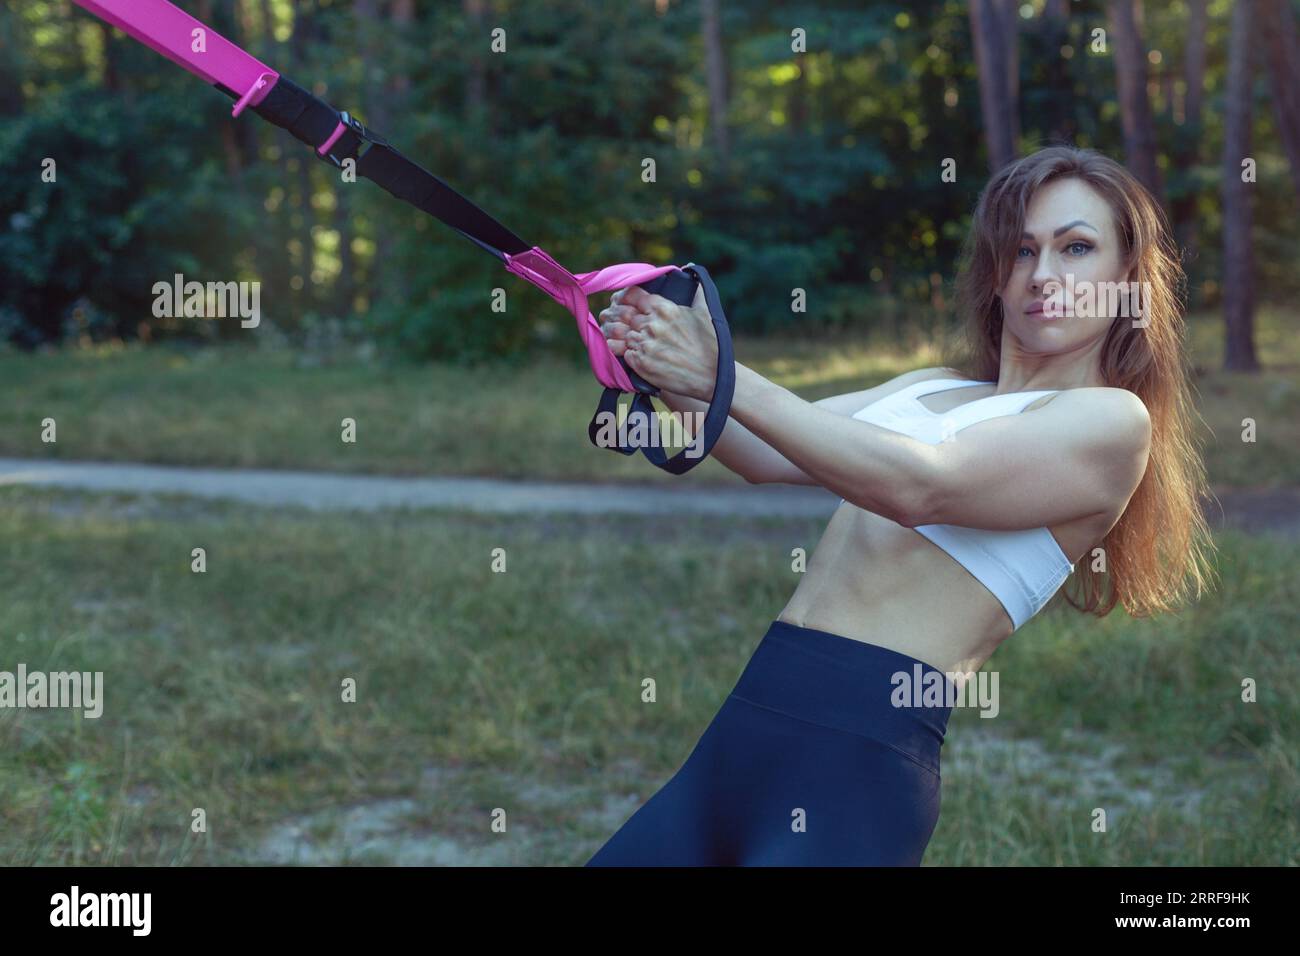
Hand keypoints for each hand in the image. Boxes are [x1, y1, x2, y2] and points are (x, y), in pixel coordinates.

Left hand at [596, 281, 718, 400]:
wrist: (713, 376)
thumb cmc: (711, 344)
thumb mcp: (705, 311)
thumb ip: (695, 288)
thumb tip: (689, 267)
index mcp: (664, 309)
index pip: (633, 295)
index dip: (625, 297)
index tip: (622, 301)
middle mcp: (652, 325)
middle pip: (623, 315)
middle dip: (617, 315)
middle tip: (613, 318)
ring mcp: (645, 344)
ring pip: (621, 334)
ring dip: (617, 334)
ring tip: (617, 335)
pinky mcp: (642, 364)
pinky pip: (624, 354)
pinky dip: (624, 352)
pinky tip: (627, 351)